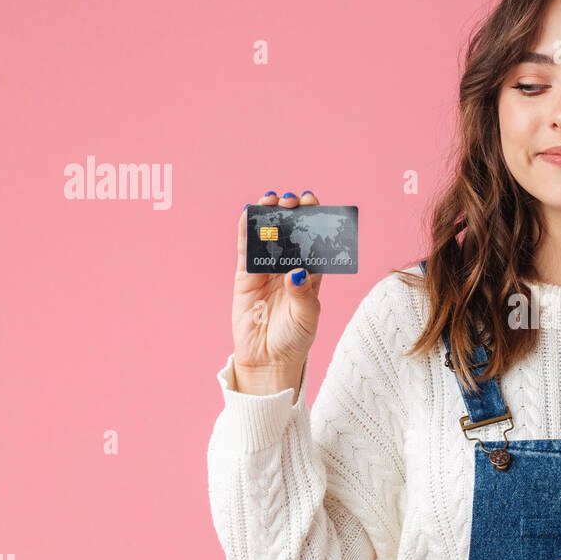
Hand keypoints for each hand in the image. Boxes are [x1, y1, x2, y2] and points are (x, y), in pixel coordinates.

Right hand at [231, 191, 324, 393]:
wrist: (268, 360)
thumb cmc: (295, 339)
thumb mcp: (307, 317)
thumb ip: (303, 294)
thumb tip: (297, 271)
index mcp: (311, 276)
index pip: (315, 242)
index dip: (315, 222)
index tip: (314, 204)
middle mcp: (288, 269)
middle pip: (291, 235)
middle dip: (293, 215)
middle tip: (294, 200)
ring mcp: (266, 272)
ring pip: (268, 238)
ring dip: (270, 217)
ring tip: (272, 199)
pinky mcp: (245, 278)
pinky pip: (246, 251)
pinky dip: (247, 232)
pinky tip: (249, 213)